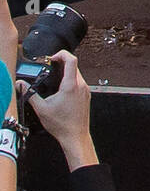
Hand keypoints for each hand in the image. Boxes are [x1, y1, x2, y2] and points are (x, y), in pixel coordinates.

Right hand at [22, 52, 97, 170]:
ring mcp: (85, 90)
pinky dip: (71, 81)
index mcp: (71, 85)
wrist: (75, 136)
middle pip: (74, 65)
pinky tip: (62, 90)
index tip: (53, 58)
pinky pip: (80, 82)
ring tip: (55, 79)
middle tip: (52, 67)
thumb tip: (22, 85)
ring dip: (67, 73)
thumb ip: (30, 94)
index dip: (62, 54)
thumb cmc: (62, 124)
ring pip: (77, 74)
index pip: (71, 59)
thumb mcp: (42, 109)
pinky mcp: (87, 96)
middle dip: (62, 63)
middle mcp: (81, 85)